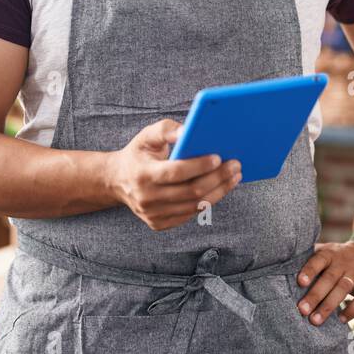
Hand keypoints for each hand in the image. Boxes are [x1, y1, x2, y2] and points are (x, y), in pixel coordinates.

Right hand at [107, 119, 241, 230]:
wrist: (117, 181)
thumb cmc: (138, 154)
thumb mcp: (145, 136)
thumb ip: (166, 129)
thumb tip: (187, 131)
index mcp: (143, 175)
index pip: (176, 172)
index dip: (199, 166)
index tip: (219, 157)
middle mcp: (147, 198)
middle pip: (191, 192)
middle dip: (218, 178)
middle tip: (236, 165)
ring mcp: (153, 215)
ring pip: (195, 206)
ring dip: (220, 191)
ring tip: (234, 176)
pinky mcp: (160, 224)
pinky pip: (191, 214)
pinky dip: (209, 201)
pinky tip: (221, 188)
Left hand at [296, 240, 353, 325]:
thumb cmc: (340, 258)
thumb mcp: (327, 252)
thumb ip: (310, 259)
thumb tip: (283, 267)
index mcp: (330, 254)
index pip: (318, 260)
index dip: (309, 270)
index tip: (299, 282)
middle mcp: (344, 262)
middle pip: (328, 278)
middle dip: (315, 295)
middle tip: (302, 310)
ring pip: (343, 289)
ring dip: (329, 306)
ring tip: (315, 320)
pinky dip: (352, 310)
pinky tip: (340, 320)